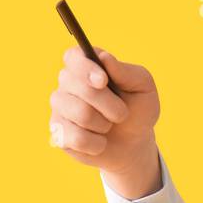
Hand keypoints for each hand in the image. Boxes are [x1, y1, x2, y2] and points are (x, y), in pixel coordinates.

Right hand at [49, 45, 162, 194]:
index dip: (85, 68)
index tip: (103, 81)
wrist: (133, 145)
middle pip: (79, 87)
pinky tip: (100, 142)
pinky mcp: (59, 134)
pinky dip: (96, 144)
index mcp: (86, 65)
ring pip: (80, 113)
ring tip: (109, 126)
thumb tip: (104, 58)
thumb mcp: (143, 88)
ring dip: (104, 124)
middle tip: (122, 113)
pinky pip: (77, 139)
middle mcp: (67, 83)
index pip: (73, 57)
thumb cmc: (137, 110)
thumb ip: (127, 72)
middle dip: (109, 104)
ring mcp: (60, 108)